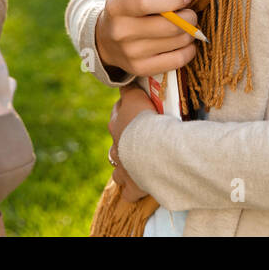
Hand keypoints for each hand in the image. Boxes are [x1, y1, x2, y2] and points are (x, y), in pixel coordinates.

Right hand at [95, 0, 198, 77]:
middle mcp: (121, 32)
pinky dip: (188, 50)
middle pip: (167, 25)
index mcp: (116, 7)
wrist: (105, 40)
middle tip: (189, 13)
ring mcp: (131, 53)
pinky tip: (184, 42)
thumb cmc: (123, 9)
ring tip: (185, 27)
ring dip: (189, 32)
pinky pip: (177, 60)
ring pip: (176, 42)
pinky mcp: (141, 69)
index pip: (145, 2)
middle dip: (188, 17)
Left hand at [107, 85, 156, 201]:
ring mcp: (123, 168)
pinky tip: (137, 188)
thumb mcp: (137, 96)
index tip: (133, 107)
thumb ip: (131, 88)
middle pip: (116, 143)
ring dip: (125, 166)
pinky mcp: (133, 185)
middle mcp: (116, 147)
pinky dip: (132, 190)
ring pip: (118, 169)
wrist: (152, 148)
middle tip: (138, 139)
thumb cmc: (146, 120)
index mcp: (117, 124)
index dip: (124, 110)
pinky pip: (128, 192)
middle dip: (124, 142)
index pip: (117, 113)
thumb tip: (128, 77)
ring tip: (135, 165)